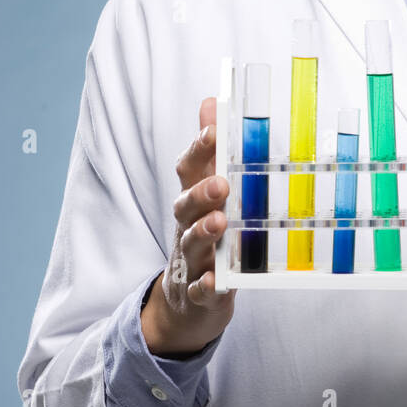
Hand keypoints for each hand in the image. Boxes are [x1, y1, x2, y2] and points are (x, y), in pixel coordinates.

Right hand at [140, 96, 234, 356]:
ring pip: (191, 245)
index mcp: (192, 201)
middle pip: (185, 206)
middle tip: (221, 184)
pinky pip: (200, 290)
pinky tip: (215, 281)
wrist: (186, 304)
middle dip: (200, 193)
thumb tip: (213, 103)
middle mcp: (187, 228)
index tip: (213, 131)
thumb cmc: (206, 237)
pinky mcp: (199, 294)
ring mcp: (191, 261)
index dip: (198, 150)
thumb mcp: (207, 194)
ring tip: (219, 223)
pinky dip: (206, 286)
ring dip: (203, 232)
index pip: (188, 170)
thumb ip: (211, 152)